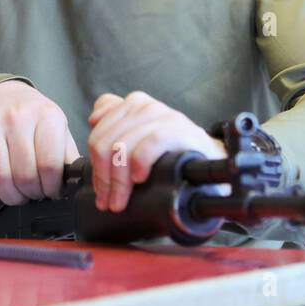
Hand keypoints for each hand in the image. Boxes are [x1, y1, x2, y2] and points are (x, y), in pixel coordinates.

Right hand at [0, 80, 79, 204]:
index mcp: (46, 116)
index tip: (53, 192)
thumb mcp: (57, 124)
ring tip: (17, 194)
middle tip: (35, 194)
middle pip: (24, 175)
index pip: (50, 166)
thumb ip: (67, 153)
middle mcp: (16, 117)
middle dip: (32, 194)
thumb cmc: (31, 114)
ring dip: (9, 196)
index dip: (52, 188)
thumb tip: (73, 183)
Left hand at [86, 91, 227, 212]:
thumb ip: (117, 124)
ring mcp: (162, 115)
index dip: (94, 164)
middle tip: (108, 201)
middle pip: (105, 141)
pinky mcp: (179, 129)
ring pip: (123, 147)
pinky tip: (140, 179)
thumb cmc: (173, 153)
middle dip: (103, 178)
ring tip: (121, 200)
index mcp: (132, 104)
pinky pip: (150, 143)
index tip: (101, 189)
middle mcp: (144, 105)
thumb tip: (94, 120)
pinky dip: (140, 164)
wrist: (211, 161)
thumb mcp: (141, 136)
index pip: (98, 129)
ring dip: (119, 181)